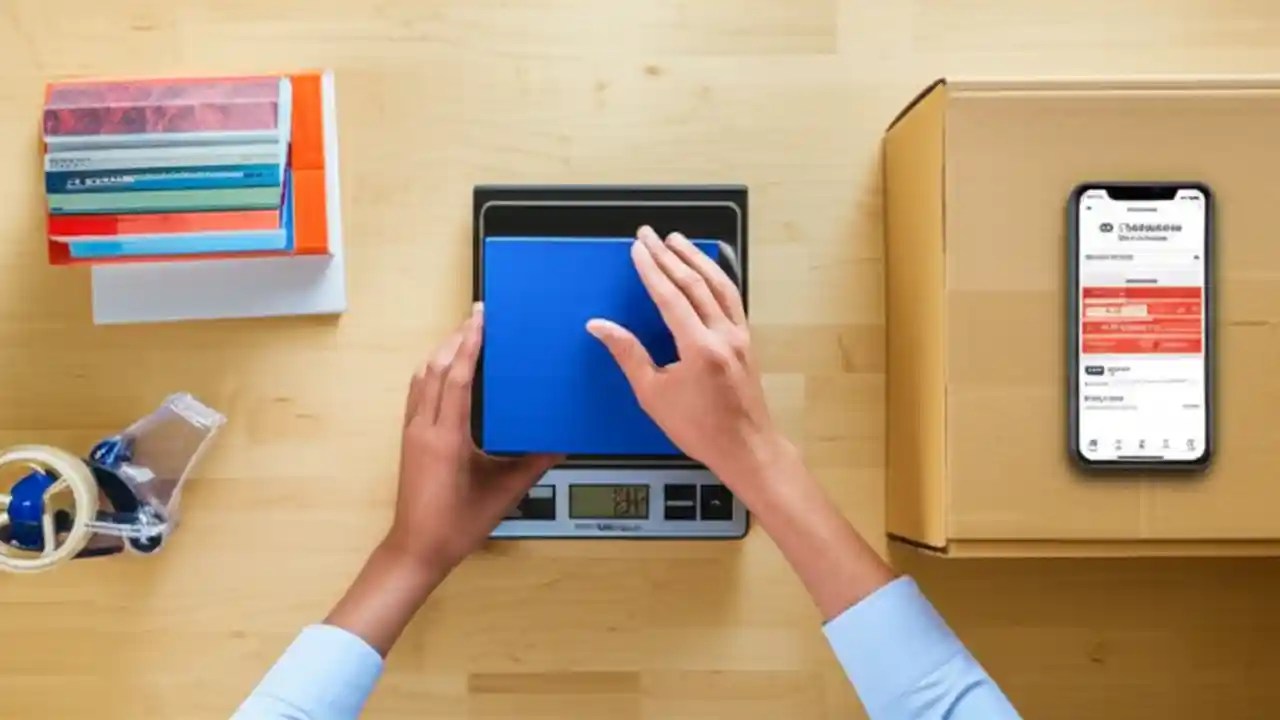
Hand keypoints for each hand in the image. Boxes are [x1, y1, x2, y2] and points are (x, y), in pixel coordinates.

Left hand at [385, 304, 560, 572]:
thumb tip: (562, 442)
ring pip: (421, 377)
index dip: (469, 344)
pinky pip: (418, 393)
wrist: (417, 549)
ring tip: (465, 335)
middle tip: (478, 317)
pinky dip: (432, 372)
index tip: (481, 318)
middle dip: (456, 339)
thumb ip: (533, 464)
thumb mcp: (503, 494)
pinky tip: (447, 369)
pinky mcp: (409, 438)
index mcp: (447, 437)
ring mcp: (412, 432)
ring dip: (442, 352)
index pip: (456, 377)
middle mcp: (424, 428)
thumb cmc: (458, 525)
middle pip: (435, 369)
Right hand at [586, 226, 787, 499]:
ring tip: (677, 240)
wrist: (745, 447)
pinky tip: (708, 268)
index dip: (651, 269)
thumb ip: (628, 354)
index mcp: (699, 348)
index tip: (638, 248)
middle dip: (668, 255)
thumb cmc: (699, 429)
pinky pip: (732, 298)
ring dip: (695, 258)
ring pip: (718, 285)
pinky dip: (718, 277)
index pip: (670, 296)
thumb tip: (600, 326)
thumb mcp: (653, 394)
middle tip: (650, 235)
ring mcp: (739, 336)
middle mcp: (723, 335)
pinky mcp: (746, 341)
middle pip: (694, 283)